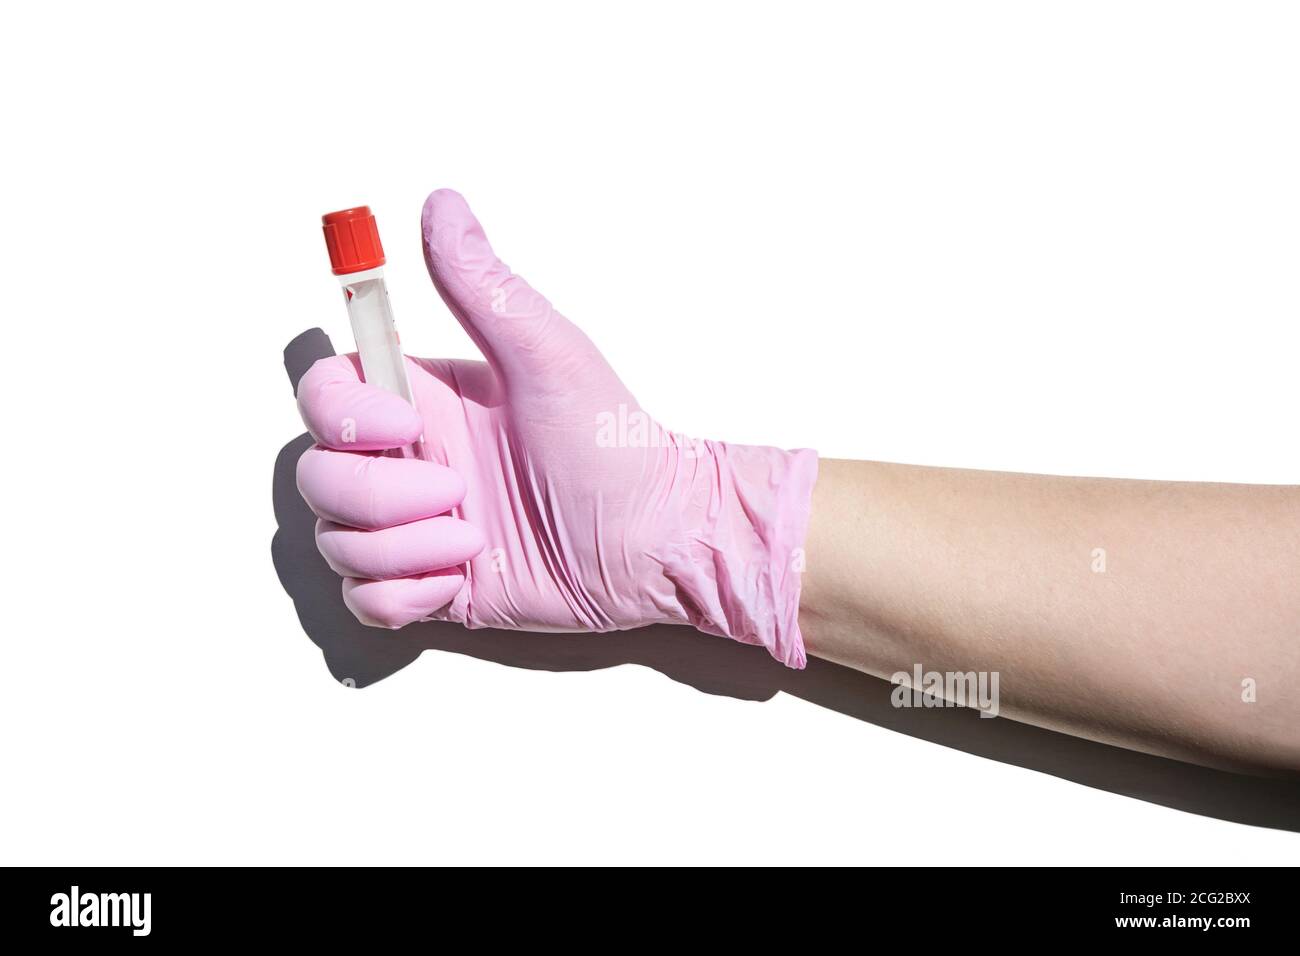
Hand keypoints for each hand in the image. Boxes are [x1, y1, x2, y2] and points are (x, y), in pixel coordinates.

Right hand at [295, 190, 817, 666]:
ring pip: (334, 543)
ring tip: (474, 539)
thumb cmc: (615, 446)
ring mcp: (417, 527)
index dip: (338, 416)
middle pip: (317, 476)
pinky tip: (460, 578)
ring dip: (399, 549)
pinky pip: (363, 601)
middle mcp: (410, 463)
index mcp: (425, 403)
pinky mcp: (432, 586)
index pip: (325, 396)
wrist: (656, 544)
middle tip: (460, 493)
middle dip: (377, 497)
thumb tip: (441, 204)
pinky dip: (402, 596)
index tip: (407, 428)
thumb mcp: (550, 356)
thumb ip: (485, 288)